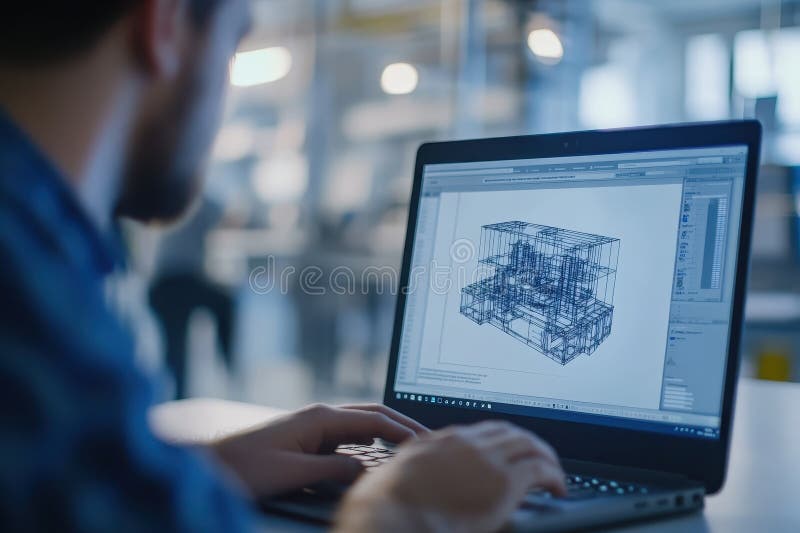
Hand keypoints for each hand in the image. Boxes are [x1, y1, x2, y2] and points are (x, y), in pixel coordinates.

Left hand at [211, 403, 427, 496]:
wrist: (208, 464)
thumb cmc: (244, 467)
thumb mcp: (292, 473)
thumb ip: (333, 470)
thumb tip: (367, 471)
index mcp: (318, 417)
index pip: (372, 419)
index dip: (401, 430)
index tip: (426, 441)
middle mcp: (318, 415)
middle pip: (370, 414)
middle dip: (400, 424)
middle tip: (428, 438)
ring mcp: (312, 424)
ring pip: (359, 423)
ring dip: (386, 430)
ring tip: (410, 444)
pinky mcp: (306, 437)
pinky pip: (346, 435)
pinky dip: (368, 440)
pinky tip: (376, 451)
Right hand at [335, 421, 564, 532]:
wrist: (391, 514)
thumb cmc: (384, 506)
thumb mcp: (394, 475)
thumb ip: (414, 469)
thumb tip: (419, 480)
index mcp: (440, 440)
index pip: (481, 431)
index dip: (500, 440)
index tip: (508, 450)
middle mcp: (466, 443)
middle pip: (508, 432)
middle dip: (527, 443)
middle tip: (538, 458)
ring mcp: (486, 459)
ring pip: (529, 444)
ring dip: (545, 457)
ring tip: (553, 473)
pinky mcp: (504, 481)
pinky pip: (540, 469)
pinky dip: (555, 476)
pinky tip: (558, 488)